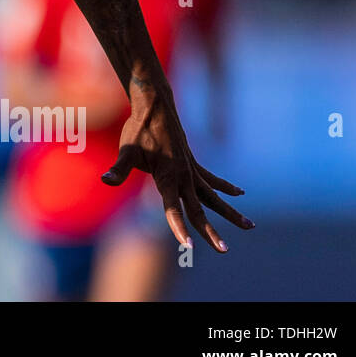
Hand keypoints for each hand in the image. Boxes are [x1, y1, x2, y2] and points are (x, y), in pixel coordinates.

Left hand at [101, 79, 254, 252]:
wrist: (155, 106)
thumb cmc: (137, 130)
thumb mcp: (126, 151)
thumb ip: (118, 169)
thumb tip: (105, 181)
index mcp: (167, 176)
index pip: (173, 208)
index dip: (179, 227)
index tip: (189, 246)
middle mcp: (183, 176)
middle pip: (199, 209)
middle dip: (211, 231)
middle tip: (224, 250)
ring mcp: (191, 170)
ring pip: (213, 196)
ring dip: (230, 212)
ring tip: (250, 226)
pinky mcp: (193, 162)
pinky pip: (212, 179)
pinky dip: (225, 187)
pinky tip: (239, 194)